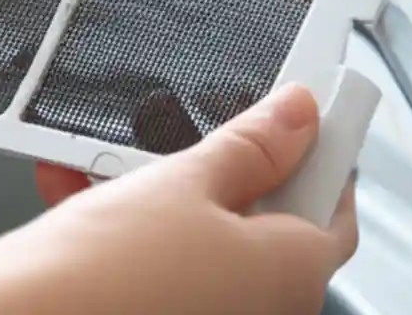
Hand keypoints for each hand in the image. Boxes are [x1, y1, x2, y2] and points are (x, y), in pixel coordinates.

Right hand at [16, 83, 357, 313]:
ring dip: (159, 193)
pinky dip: (127, 229)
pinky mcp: (158, 313)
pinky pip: (158, 266)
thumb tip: (298, 116)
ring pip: (201, 239)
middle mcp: (261, 309)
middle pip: (265, 222)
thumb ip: (249, 146)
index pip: (336, 208)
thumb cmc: (107, 276)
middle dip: (221, 170)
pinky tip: (76, 190)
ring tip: (112, 159)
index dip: (320, 155)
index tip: (297, 117)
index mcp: (293, 274)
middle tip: (190, 134)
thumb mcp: (183, 182)